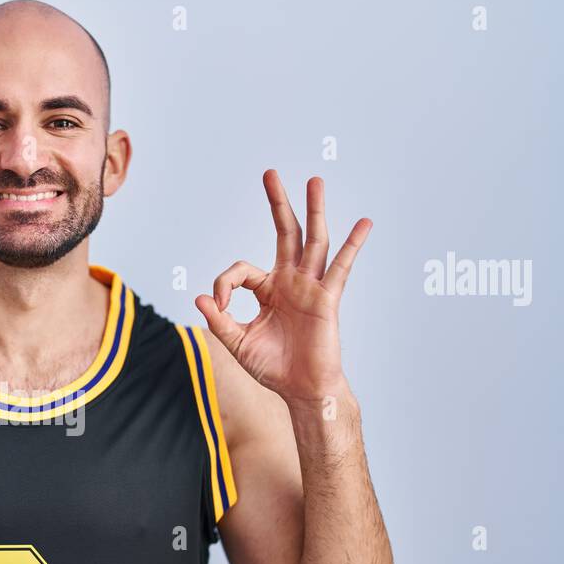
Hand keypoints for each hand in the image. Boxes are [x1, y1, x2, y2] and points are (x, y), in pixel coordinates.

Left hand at [195, 170, 370, 405]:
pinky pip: (341, 268)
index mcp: (268, 291)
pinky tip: (364, 223)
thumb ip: (219, 321)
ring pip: (313, 240)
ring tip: (315, 180)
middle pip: (284, 233)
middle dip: (277, 204)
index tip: (218, 304)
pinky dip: (353, 245)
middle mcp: (290, 282)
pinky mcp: (327, 298)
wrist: (301, 390)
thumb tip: (199, 299)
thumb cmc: (273, 367)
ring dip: (314, 210)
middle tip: (270, 173)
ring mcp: (310, 287)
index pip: (241, 271)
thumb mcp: (237, 343)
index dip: (224, 284)